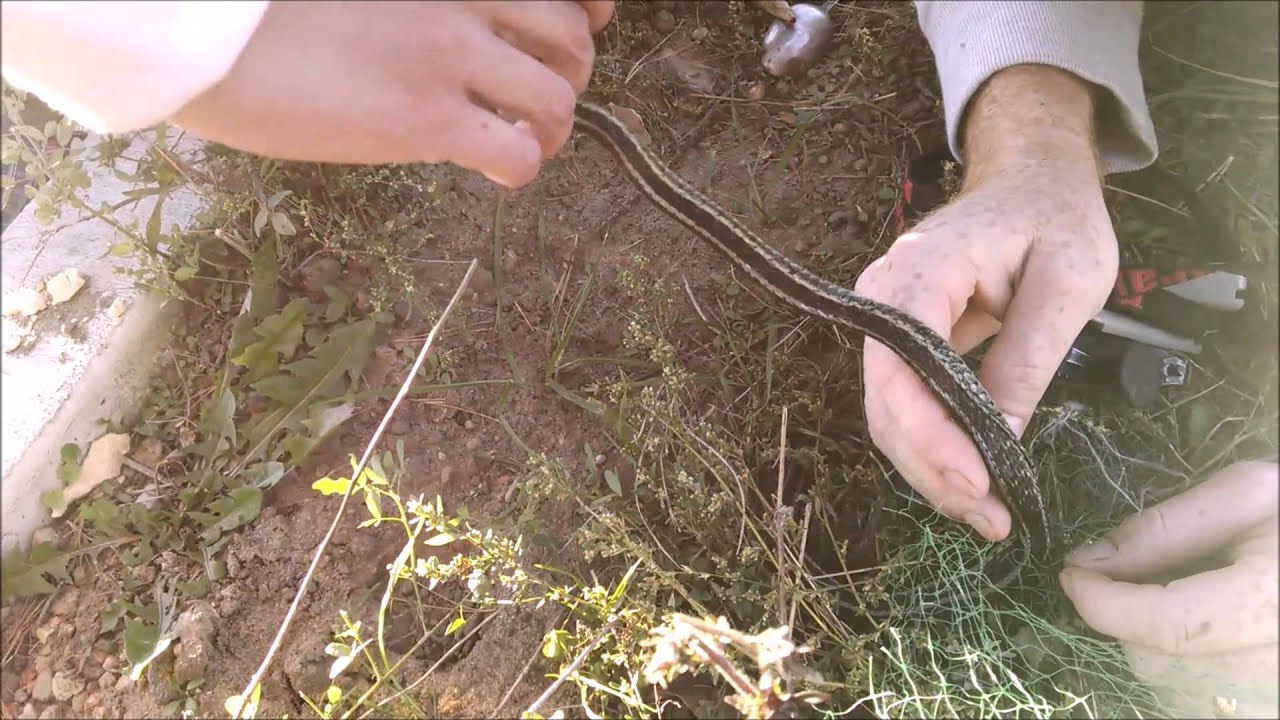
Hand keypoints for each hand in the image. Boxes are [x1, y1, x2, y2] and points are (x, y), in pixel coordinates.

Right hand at [172, 1, 614, 186]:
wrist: (204, 35)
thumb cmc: (266, 6)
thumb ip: (426, 1)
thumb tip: (466, 24)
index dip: (586, 12)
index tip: (576, 31)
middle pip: (572, 39)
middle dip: (573, 76)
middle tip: (539, 98)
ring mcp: (448, 57)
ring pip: (557, 100)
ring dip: (553, 129)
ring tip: (525, 142)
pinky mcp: (426, 121)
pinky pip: (517, 154)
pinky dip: (522, 168)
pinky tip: (496, 170)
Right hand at [854, 65, 1115, 540]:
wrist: (1030, 179)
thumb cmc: (1056, 219)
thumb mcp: (1068, 284)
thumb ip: (1027, 360)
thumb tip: (1000, 442)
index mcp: (921, 271)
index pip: (902, 364)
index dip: (931, 432)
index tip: (979, 481)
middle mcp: (883, 296)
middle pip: (886, 402)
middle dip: (934, 468)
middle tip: (992, 519)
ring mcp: (883, 320)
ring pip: (887, 414)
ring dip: (931, 470)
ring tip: (987, 514)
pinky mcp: (899, 342)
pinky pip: (903, 405)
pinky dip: (932, 449)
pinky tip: (971, 479)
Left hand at [1060, 461, 1278, 716]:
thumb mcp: (1248, 495)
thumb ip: (1165, 529)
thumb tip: (1087, 561)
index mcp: (1276, 606)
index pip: (1170, 627)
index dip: (1106, 602)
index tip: (1072, 572)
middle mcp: (1276, 670)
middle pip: (1160, 660)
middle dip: (1130, 614)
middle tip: (1143, 573)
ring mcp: (1272, 698)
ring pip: (1172, 685)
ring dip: (1154, 642)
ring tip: (1195, 596)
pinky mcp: (1267, 708)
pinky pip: (1197, 697)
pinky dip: (1185, 666)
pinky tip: (1210, 630)